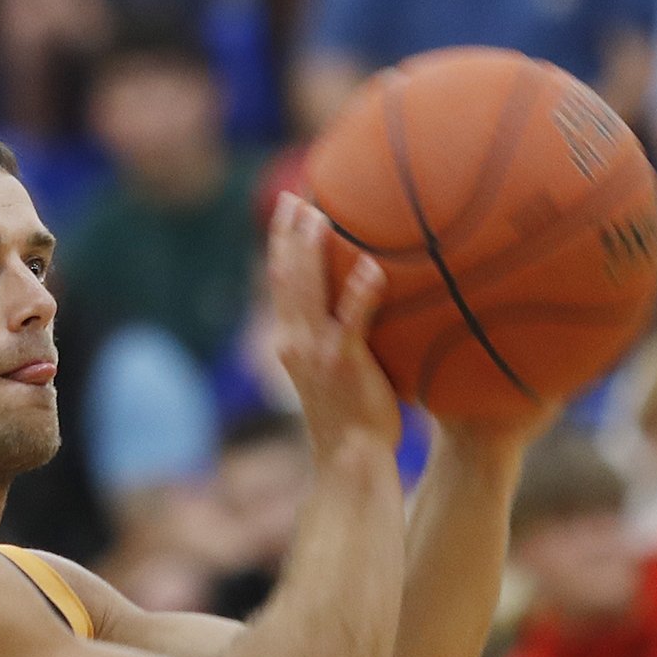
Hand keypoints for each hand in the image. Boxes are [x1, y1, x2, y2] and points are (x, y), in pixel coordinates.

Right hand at [265, 195, 399, 456]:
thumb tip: (376, 302)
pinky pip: (352, 320)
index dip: (282, 242)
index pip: (281, 280)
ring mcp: (317, 350)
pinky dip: (359, 293)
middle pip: (286, 275)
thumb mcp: (339, 372)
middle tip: (296, 196)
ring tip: (321, 216)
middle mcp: (295, 339)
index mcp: (291, 339)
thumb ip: (346, 336)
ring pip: (308, 289)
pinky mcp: (344, 362)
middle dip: (288, 233)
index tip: (289, 207)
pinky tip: (373, 269)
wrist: (349, 460)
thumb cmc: (354, 419)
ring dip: (311, 250)